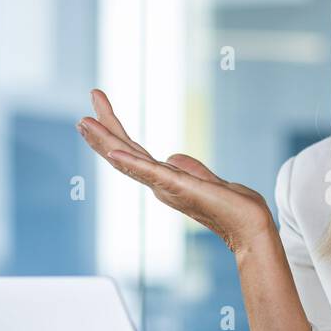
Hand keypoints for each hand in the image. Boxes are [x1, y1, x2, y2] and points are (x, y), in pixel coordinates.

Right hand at [76, 89, 274, 253]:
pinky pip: (150, 173)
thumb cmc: (232, 206)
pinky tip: (113, 152)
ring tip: (84, 123)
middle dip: (102, 133)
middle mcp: (160, 184)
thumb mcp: (206, 178)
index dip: (113, 130)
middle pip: (123, 154)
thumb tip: (173, 156)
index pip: (132, 152)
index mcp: (164, 179)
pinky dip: (131, 163)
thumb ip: (188, 166)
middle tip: (81, 114)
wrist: (250, 225)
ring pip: (128, 161)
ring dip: (105, 142)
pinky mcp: (178, 188)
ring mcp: (166, 187)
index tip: (98, 105)